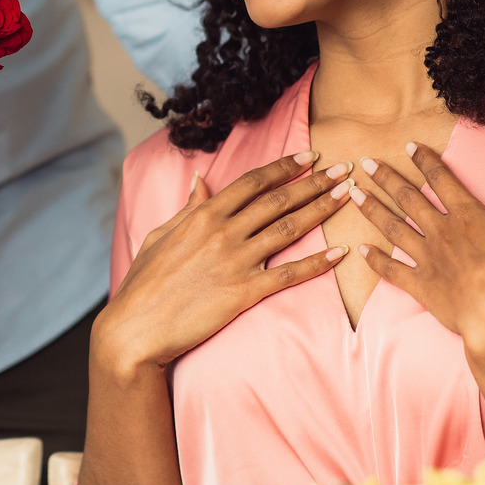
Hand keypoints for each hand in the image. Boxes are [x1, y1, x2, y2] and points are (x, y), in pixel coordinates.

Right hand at [93, 152, 350, 381]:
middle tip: (343, 169)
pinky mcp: (243, 293)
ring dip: (321, 210)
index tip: (309, 156)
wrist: (137, 328)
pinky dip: (317, 263)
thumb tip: (200, 181)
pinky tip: (339, 253)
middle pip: (278, 200)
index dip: (284, 167)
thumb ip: (187, 209)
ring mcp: (235, 262)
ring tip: (347, 196)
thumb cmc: (144, 283)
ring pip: (288, 229)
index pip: (252, 182)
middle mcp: (223, 233)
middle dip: (314, 182)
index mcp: (203, 215)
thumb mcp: (160, 235)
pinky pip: (288, 274)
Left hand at [353, 143, 484, 357]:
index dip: (424, 161)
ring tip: (354, 194)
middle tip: (366, 163)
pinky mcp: (420, 284)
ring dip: (371, 209)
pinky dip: (375, 260)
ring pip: (392, 227)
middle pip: (408, 198)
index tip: (408, 147)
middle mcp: (440, 231)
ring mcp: (426, 258)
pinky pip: (391, 270)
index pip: (441, 180)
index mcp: (466, 216)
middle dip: (385, 178)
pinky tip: (361, 250)